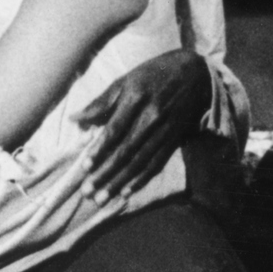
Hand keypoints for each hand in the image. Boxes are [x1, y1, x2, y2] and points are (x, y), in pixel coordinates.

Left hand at [74, 48, 210, 195]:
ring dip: (119, 182)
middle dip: (105, 174)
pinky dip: (141, 179)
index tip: (85, 167)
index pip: (115, 130)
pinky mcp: (174, 139)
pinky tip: (127, 192)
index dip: (99, 150)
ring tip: (102, 198)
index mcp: (136, 98)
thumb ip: (101, 101)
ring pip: (139, 162)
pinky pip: (156, 163)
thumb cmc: (154, 74)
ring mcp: (164, 130)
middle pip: (125, 151)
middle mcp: (151, 117)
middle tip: (88, 192)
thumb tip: (75, 119)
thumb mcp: (126, 79)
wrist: (196, 73)